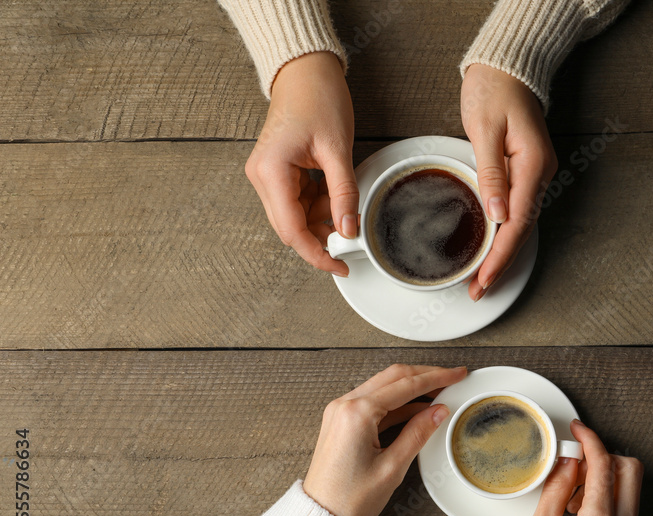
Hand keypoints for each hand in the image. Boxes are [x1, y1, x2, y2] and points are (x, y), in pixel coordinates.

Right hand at [245, 51, 358, 274]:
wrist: (305, 72)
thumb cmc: (317, 99)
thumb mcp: (337, 150)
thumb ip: (344, 194)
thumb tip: (349, 229)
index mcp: (271, 172)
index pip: (291, 230)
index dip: (316, 254)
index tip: (339, 265)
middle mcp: (261, 177)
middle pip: (289, 228)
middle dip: (320, 238)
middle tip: (351, 239)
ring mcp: (266, 175)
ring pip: (294, 217)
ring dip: (320, 220)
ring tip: (345, 204)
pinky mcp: (276, 173)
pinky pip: (296, 202)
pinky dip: (317, 206)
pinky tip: (334, 195)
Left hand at [302, 364, 466, 515]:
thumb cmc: (348, 500)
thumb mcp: (392, 467)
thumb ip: (418, 433)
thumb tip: (438, 412)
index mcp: (357, 413)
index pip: (405, 385)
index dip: (436, 377)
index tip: (455, 374)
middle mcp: (345, 405)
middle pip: (393, 377)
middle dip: (424, 374)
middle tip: (450, 376)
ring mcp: (340, 412)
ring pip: (383, 385)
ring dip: (411, 386)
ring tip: (438, 392)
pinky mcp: (341, 421)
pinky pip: (373, 401)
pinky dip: (396, 401)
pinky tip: (415, 408)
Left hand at [461, 64, 557, 300]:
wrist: (507, 68)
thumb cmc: (494, 91)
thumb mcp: (485, 131)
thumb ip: (490, 174)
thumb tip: (497, 215)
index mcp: (533, 166)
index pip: (516, 223)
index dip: (499, 256)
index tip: (484, 279)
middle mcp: (540, 174)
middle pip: (521, 230)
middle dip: (500, 263)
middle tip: (479, 290)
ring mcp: (536, 174)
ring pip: (520, 223)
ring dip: (502, 251)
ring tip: (482, 277)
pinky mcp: (526, 172)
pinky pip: (517, 209)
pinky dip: (504, 232)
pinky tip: (491, 247)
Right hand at [511, 420, 642, 515]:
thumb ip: (556, 488)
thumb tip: (568, 460)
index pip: (604, 465)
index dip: (590, 439)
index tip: (578, 430)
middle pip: (631, 470)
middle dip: (606, 457)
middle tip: (578, 462)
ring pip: (632, 489)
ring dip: (608, 478)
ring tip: (573, 494)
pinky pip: (627, 510)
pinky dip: (609, 499)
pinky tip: (581, 511)